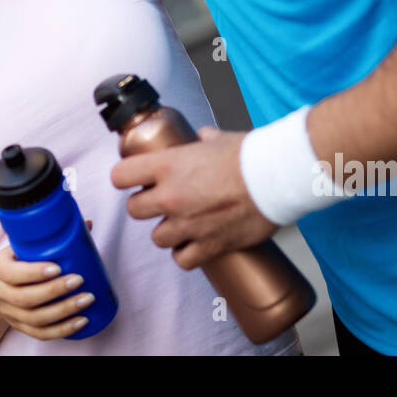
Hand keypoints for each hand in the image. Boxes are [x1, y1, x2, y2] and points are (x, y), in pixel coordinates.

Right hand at [0, 219, 96, 340]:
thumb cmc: (14, 262)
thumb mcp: (21, 246)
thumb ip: (48, 236)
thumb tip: (86, 224)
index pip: (12, 273)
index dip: (35, 273)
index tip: (58, 266)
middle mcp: (0, 293)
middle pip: (25, 298)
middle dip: (55, 291)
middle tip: (79, 280)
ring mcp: (10, 313)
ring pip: (35, 318)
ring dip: (64, 311)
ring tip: (86, 299)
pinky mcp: (21, 327)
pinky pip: (41, 334)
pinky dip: (63, 330)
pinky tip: (81, 321)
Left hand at [109, 127, 278, 269]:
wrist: (277, 179)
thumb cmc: (250, 156)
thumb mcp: (218, 139)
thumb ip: (203, 140)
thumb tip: (202, 137)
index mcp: (167, 166)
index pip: (120, 176)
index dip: (125, 177)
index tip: (134, 179)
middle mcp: (171, 197)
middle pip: (134, 210)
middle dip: (146, 205)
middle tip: (161, 201)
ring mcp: (188, 224)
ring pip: (157, 238)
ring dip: (168, 231)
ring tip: (183, 223)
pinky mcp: (208, 245)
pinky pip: (182, 259)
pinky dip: (186, 254)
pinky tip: (195, 243)